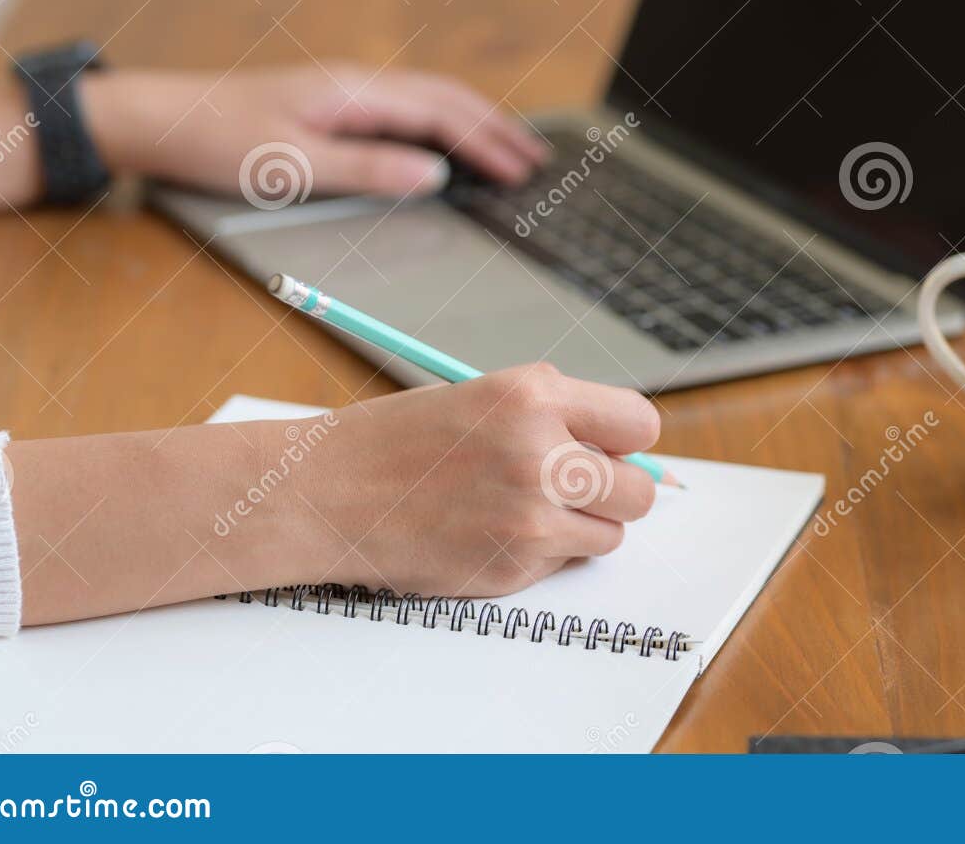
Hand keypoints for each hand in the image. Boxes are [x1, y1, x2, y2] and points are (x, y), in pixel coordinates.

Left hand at [78, 64, 548, 200]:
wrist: (159, 120)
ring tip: (512, 150)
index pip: (440, 113)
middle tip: (537, 160)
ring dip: (475, 125)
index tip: (522, 171)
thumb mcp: (293, 165)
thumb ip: (367, 169)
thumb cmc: (218, 142)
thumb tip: (434, 176)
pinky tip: (452, 146)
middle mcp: (356, 84)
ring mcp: (345, 93)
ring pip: (430, 101)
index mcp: (353, 92)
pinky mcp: (333, 107)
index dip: (487, 142)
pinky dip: (444, 127)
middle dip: (496, 129)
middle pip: (446, 99)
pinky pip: (406, 111)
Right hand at [289, 364, 660, 596]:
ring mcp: (529, 519)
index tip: (610, 445)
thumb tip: (625, 456)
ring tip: (523, 507)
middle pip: (638, 491)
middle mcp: (539, 457)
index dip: (627, 438)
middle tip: (577, 487)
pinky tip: (489, 531)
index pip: (640, 423)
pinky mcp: (512, 567)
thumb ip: (557, 420)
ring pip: (609, 535)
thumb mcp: (486, 399)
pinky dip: (539, 552)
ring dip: (581, 526)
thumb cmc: (400, 441)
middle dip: (616, 491)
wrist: (325, 494)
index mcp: (533, 397)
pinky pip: (562, 563)